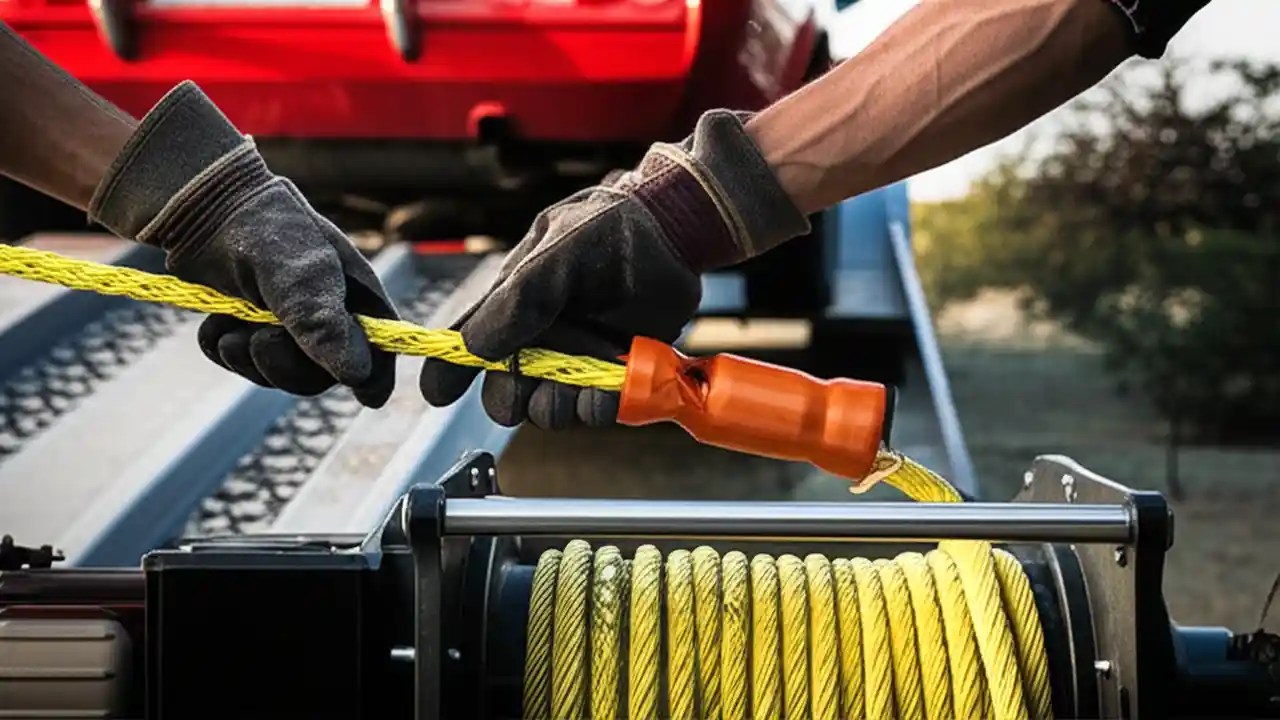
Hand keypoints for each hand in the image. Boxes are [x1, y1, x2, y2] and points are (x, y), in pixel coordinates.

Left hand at [88, 82, 397, 407]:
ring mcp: (285, 324)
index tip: (363, 396)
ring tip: (228, 326)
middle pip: (321, 376)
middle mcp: (325, 316)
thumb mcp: (297, 272)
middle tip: (258, 341)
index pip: (380, 350)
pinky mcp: (246, 327)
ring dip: (248, 359)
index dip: (375, 375)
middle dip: (286, 368)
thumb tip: (356, 376)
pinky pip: (239, 363)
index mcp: (355, 298)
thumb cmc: (263, 226)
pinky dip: (222, 349)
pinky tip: (215, 322)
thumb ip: (321, 321)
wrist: (200, 203)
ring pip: (276, 374)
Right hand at [418, 110, 810, 428]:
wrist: (671, 233)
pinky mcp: (614, 373)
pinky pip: (594, 408)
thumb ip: (520, 296)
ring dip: (554, 408)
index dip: (447, 374)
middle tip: (523, 396)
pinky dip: (595, 408)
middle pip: (506, 391)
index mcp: (512, 307)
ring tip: (574, 392)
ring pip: (548, 407)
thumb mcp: (558, 252)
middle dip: (511, 400)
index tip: (437, 395)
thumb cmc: (607, 229)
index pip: (468, 346)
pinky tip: (604, 394)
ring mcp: (577, 359)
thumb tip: (475, 347)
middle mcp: (539, 339)